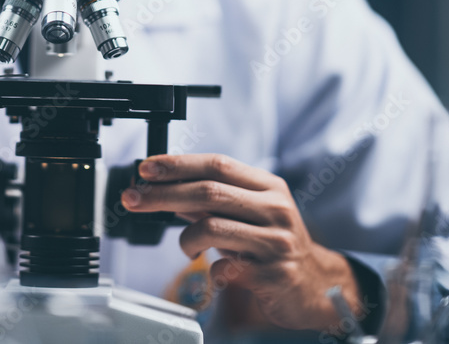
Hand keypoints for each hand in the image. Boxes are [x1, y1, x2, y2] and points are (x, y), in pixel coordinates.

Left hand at [121, 153, 364, 331]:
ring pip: (213, 227)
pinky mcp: (276, 274)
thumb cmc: (273, 243)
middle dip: (163, 195)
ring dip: (186, 239)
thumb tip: (164, 187)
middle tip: (133, 200)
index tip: (146, 169)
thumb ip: (209, 200)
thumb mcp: (246, 213)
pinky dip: (210, 271)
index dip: (178, 164)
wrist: (315, 285)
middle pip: (209, 192)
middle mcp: (276, 208)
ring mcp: (277, 241)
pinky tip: (213, 273)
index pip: (217, 164)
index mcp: (267, 186)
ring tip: (186, 249)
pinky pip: (227, 268)